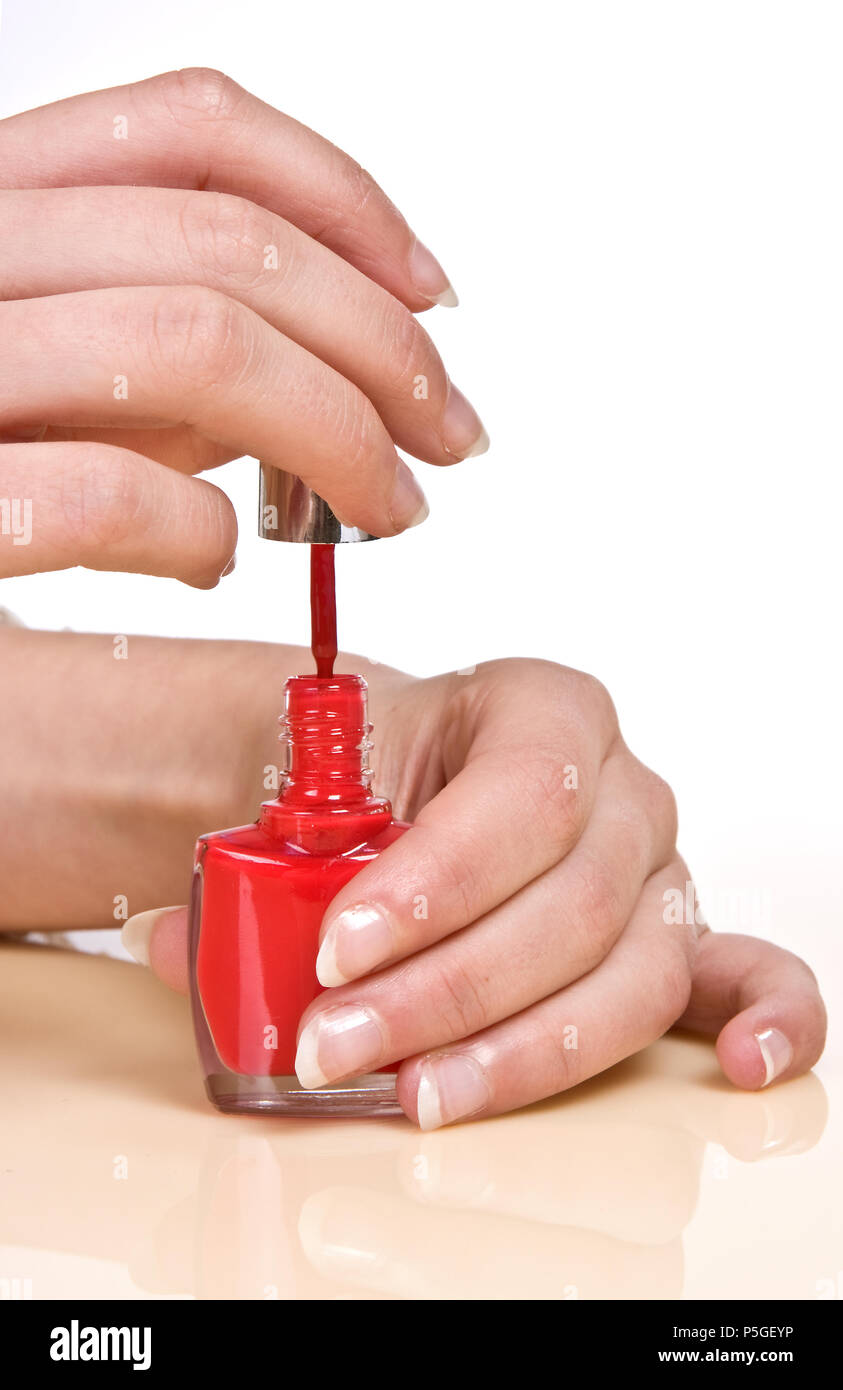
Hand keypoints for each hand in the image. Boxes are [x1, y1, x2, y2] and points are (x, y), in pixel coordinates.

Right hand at [0, 69, 486, 583]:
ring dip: (336, 438)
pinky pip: (98, 493)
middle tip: (442, 435)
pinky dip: (197, 532)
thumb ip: (160, 341)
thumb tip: (328, 351)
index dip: (348, 199)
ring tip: (381, 508)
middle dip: (381, 348)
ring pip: (192, 343)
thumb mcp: (56, 371)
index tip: (430, 295)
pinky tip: (218, 560)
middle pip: (225, 244)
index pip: (194, 126)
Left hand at [128, 658, 826, 1127]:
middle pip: (571, 901)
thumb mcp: (313, 796)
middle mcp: (621, 788)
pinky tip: (748, 1062)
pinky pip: (746, 970)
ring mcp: (660, 869)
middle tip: (340, 1045)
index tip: (340, 950)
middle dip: (445, 989)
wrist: (416, 784)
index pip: (520, 796)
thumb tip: (184, 944)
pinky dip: (768, 1017)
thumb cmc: (375, 785)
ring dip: (522, 1048)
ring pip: (629, 970)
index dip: (436, 883)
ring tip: (423, 1095)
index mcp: (541, 710)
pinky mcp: (675, 940)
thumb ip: (254, 863)